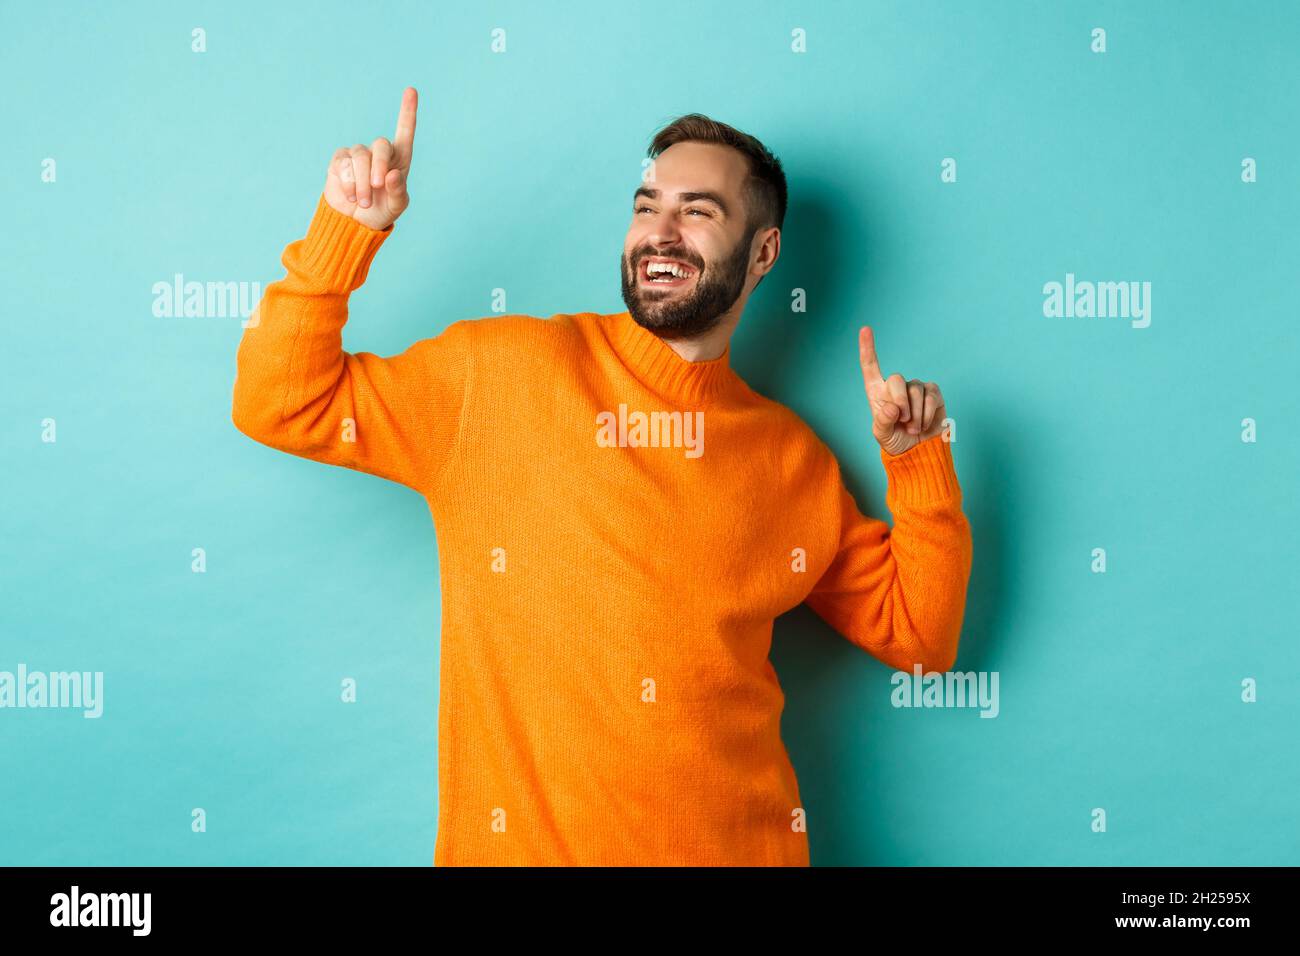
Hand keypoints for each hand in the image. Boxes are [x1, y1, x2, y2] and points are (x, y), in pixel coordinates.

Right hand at [323, 87, 417, 230]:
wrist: (355, 223)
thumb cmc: (382, 212)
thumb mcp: (397, 207)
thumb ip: (398, 191)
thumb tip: (391, 175)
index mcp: (399, 160)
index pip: (404, 132)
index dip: (407, 112)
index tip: (411, 90)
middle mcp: (378, 153)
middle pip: (380, 145)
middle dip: (378, 166)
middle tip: (377, 186)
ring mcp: (358, 155)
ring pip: (359, 157)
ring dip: (361, 183)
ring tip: (363, 202)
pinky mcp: (340, 161)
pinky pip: (343, 164)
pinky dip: (348, 183)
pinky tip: (351, 196)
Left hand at [858, 325, 947, 456]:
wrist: (918, 451)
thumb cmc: (896, 440)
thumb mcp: (882, 435)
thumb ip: (882, 421)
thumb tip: (893, 407)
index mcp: (877, 392)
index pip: (870, 367)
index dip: (867, 348)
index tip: (865, 329)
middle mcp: (896, 386)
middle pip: (896, 379)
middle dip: (900, 401)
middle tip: (902, 421)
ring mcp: (915, 387)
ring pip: (915, 390)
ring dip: (914, 415)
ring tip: (912, 428)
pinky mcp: (933, 393)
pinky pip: (931, 397)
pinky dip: (926, 414)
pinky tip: (924, 424)